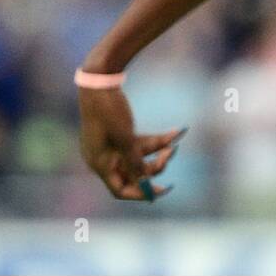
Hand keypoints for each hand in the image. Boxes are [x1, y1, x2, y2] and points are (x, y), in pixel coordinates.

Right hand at [78, 84, 183, 201]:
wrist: (99, 82)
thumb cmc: (109, 112)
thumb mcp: (125, 139)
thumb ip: (136, 162)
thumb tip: (146, 182)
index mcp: (100, 165)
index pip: (121, 190)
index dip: (141, 193)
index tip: (161, 191)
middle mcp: (105, 159)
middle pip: (133, 175)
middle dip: (154, 167)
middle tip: (170, 153)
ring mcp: (112, 147)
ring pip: (140, 157)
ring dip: (158, 149)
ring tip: (175, 138)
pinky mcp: (119, 135)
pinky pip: (140, 144)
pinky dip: (156, 140)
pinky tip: (176, 132)